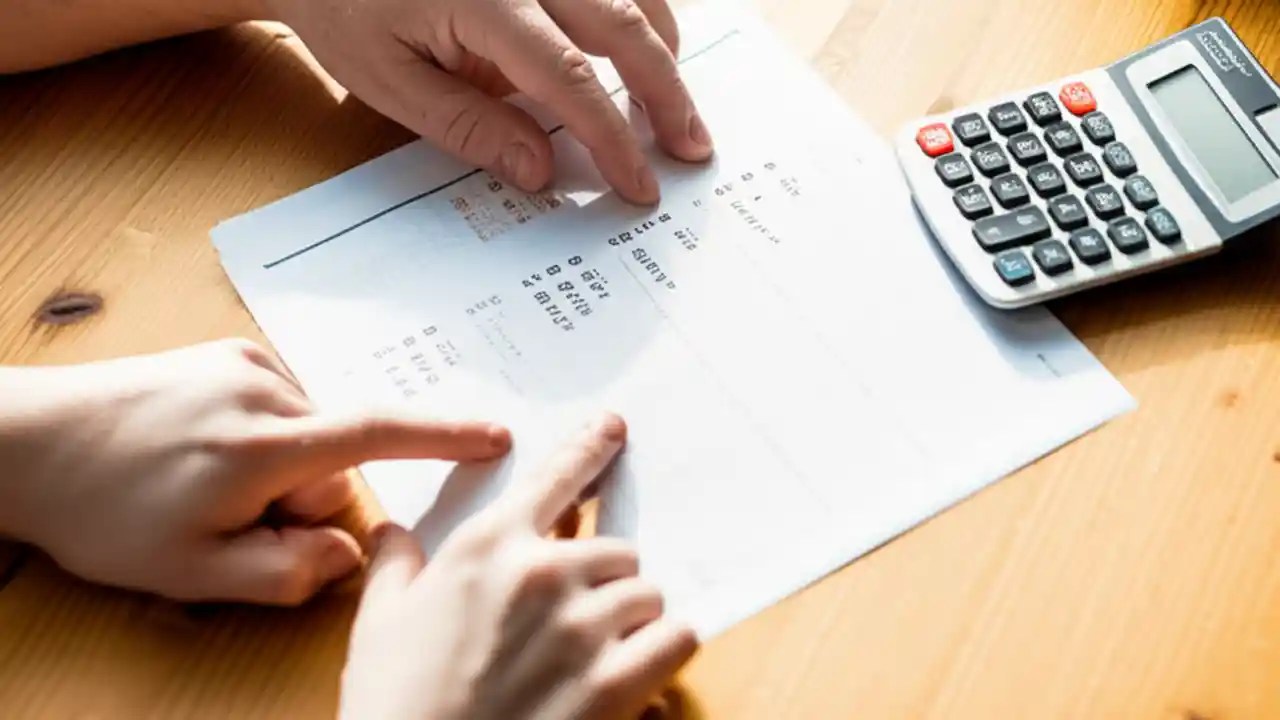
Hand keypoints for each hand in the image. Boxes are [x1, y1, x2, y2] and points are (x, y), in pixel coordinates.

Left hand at [0, 339, 510, 604]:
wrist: (25, 439)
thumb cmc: (101, 509)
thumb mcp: (190, 573)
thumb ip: (286, 573)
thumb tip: (347, 552)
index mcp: (263, 445)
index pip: (378, 434)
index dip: (445, 436)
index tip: (496, 436)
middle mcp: (264, 390)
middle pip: (335, 457)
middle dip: (303, 498)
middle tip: (233, 521)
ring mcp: (246, 365)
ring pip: (308, 433)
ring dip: (280, 469)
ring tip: (204, 484)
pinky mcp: (229, 353)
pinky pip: (281, 406)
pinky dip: (262, 438)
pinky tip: (205, 453)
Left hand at [263, 0, 713, 204]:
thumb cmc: (349, 12)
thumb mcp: (390, 83)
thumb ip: (470, 126)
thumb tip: (542, 171)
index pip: (568, 75)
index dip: (612, 135)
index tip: (638, 182)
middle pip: (624, 24)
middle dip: (666, 93)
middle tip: (692, 149)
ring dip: (664, 51)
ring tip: (674, 112)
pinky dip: (642, 15)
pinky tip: (650, 54)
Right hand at [341, 414, 697, 719]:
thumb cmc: (394, 702)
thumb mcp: (378, 623)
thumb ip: (394, 566)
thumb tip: (390, 531)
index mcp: (487, 546)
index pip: (555, 478)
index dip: (588, 449)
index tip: (613, 430)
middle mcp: (542, 572)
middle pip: (617, 550)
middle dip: (605, 581)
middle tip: (580, 619)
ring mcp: (582, 625)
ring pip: (647, 594)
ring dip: (632, 620)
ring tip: (599, 652)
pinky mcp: (613, 681)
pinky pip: (675, 638)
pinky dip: (663, 651)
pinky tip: (640, 668)